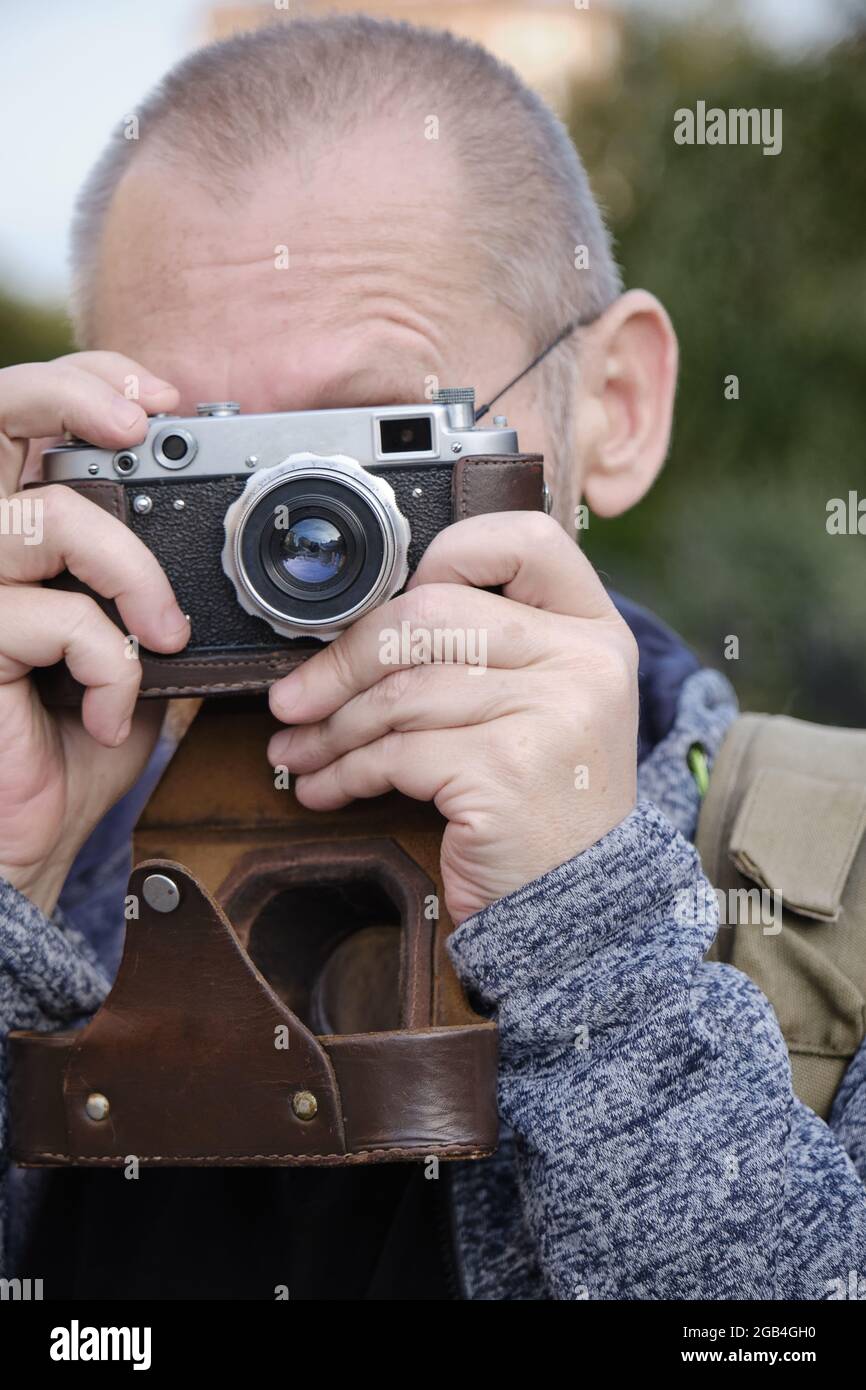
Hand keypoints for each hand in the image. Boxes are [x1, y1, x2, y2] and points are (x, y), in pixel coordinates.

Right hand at [0, 352, 190, 913]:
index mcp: (15, 538)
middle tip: (141, 419)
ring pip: (50, 518)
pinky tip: (111, 710)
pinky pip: (54, 618)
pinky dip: (111, 665)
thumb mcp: (134, 655)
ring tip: (162, 635)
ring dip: (132, 573)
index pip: (24, 423)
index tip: (160, 398)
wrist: (31, 837)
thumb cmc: (70, 748)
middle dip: (70, 394)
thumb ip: (152, 595)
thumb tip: (222, 551)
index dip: (84, 384)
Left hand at [268, 512, 638, 923]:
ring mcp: (551, 714)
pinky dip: (346, 771)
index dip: (444, 555)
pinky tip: (328, 787)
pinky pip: (396, 752)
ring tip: (299, 752)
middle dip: (343, 660)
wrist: (576, 903)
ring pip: (402, 690)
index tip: (387, 604)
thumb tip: (355, 624)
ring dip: (331, 727)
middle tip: (293, 698)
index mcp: (593, 629)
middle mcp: (583, 662)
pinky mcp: (506, 771)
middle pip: (432, 613)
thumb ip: (483, 647)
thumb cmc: (541, 798)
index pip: (524, 540)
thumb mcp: (538, 703)